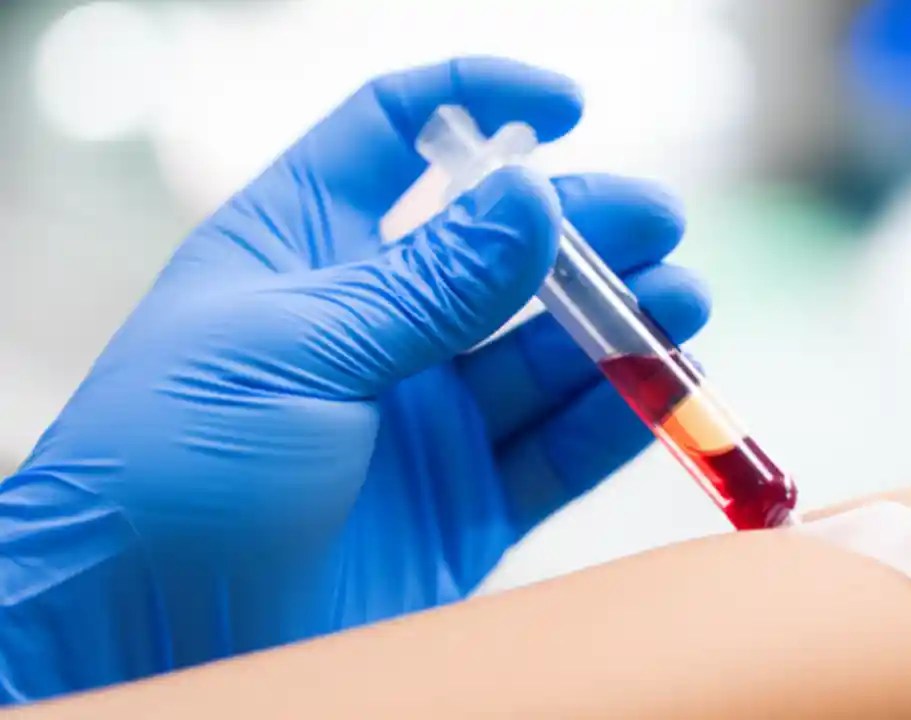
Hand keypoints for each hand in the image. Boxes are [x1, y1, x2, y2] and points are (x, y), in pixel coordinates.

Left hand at [0, 57, 707, 701]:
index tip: (568, 106)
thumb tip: (538, 195)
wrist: (140, 638)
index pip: (394, 136)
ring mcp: (425, 418)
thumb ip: (428, 282)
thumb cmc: (170, 469)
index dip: (480, 103)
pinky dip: (617, 418)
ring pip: (546, 351)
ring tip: (682, 301)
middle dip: (584, 228)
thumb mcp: (294, 350)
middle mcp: (376, 325)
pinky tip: (666, 385)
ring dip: (619, 322)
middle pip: (501, 248)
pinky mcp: (465, 505)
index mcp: (305, 252)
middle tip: (658, 224)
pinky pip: (559, 452)